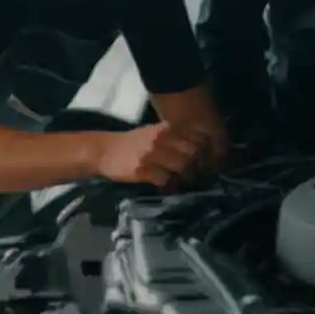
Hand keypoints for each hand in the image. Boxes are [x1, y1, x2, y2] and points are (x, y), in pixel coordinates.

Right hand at [94, 122, 211, 189]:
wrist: (106, 151)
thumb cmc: (133, 142)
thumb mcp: (155, 132)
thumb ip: (176, 137)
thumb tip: (202, 149)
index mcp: (167, 127)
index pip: (197, 137)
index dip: (207, 151)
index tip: (209, 161)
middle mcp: (161, 138)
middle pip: (193, 153)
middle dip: (200, 167)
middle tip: (200, 176)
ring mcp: (152, 154)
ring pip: (183, 167)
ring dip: (187, 178)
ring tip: (186, 183)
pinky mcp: (143, 170)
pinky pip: (166, 180)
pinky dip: (171, 186)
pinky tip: (170, 188)